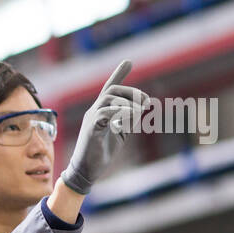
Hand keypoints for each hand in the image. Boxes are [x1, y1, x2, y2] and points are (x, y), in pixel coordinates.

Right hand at [59, 59, 149, 194]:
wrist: (86, 170)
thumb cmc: (101, 153)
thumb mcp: (120, 133)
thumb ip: (128, 120)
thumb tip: (141, 108)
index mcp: (101, 111)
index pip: (109, 89)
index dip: (118, 74)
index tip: (128, 61)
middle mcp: (94, 111)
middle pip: (112, 90)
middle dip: (132, 92)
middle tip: (146, 102)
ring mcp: (91, 119)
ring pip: (109, 99)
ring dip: (128, 102)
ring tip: (141, 112)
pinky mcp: (91, 129)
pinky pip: (104, 113)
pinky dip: (120, 112)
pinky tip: (131, 118)